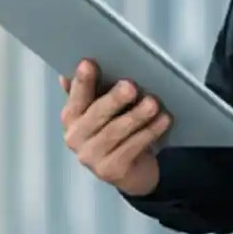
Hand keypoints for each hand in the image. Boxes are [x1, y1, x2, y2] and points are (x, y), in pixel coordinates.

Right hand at [59, 59, 171, 196]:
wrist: (134, 170)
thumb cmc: (118, 129)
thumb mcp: (106, 109)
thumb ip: (91, 91)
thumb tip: (69, 73)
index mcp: (71, 117)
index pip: (76, 96)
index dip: (82, 81)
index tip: (89, 63)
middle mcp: (75, 137)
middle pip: (96, 114)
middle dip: (114, 99)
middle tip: (131, 86)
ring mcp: (91, 157)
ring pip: (116, 131)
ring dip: (137, 116)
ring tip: (153, 103)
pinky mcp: (111, 170)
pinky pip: (132, 147)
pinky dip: (149, 132)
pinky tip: (163, 120)